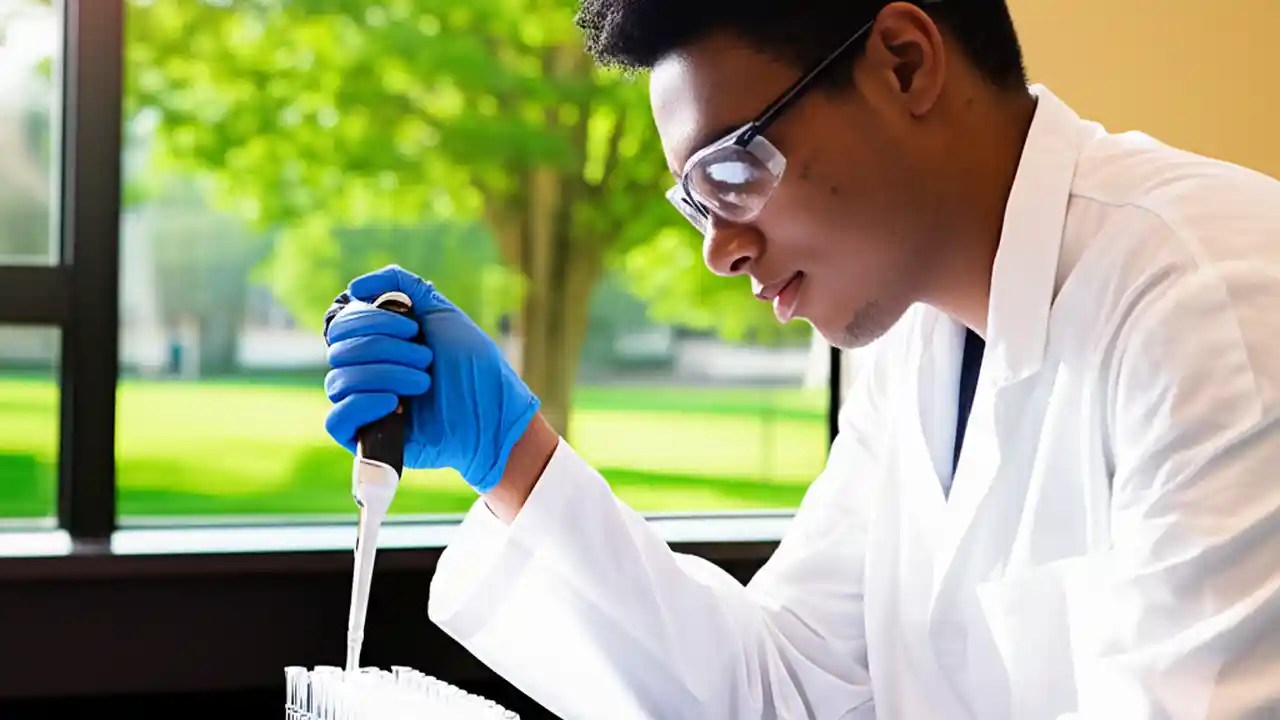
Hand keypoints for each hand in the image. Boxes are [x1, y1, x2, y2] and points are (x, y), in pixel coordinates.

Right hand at [322, 265, 540, 493]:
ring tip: (424, 382)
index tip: (414, 329)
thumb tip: (355, 286)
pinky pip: (336, 420)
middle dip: (386, 348)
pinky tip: (394, 402)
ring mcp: (364, 406)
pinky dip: (361, 405)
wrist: (495, 414)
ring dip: (387, 375)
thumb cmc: (473, 366)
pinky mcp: (367, 438)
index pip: (342, 326)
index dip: (372, 320)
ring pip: (339, 382)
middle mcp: (364, 373)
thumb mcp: (440, 313)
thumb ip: (402, 285)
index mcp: (375, 344)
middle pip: (340, 351)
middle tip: (426, 358)